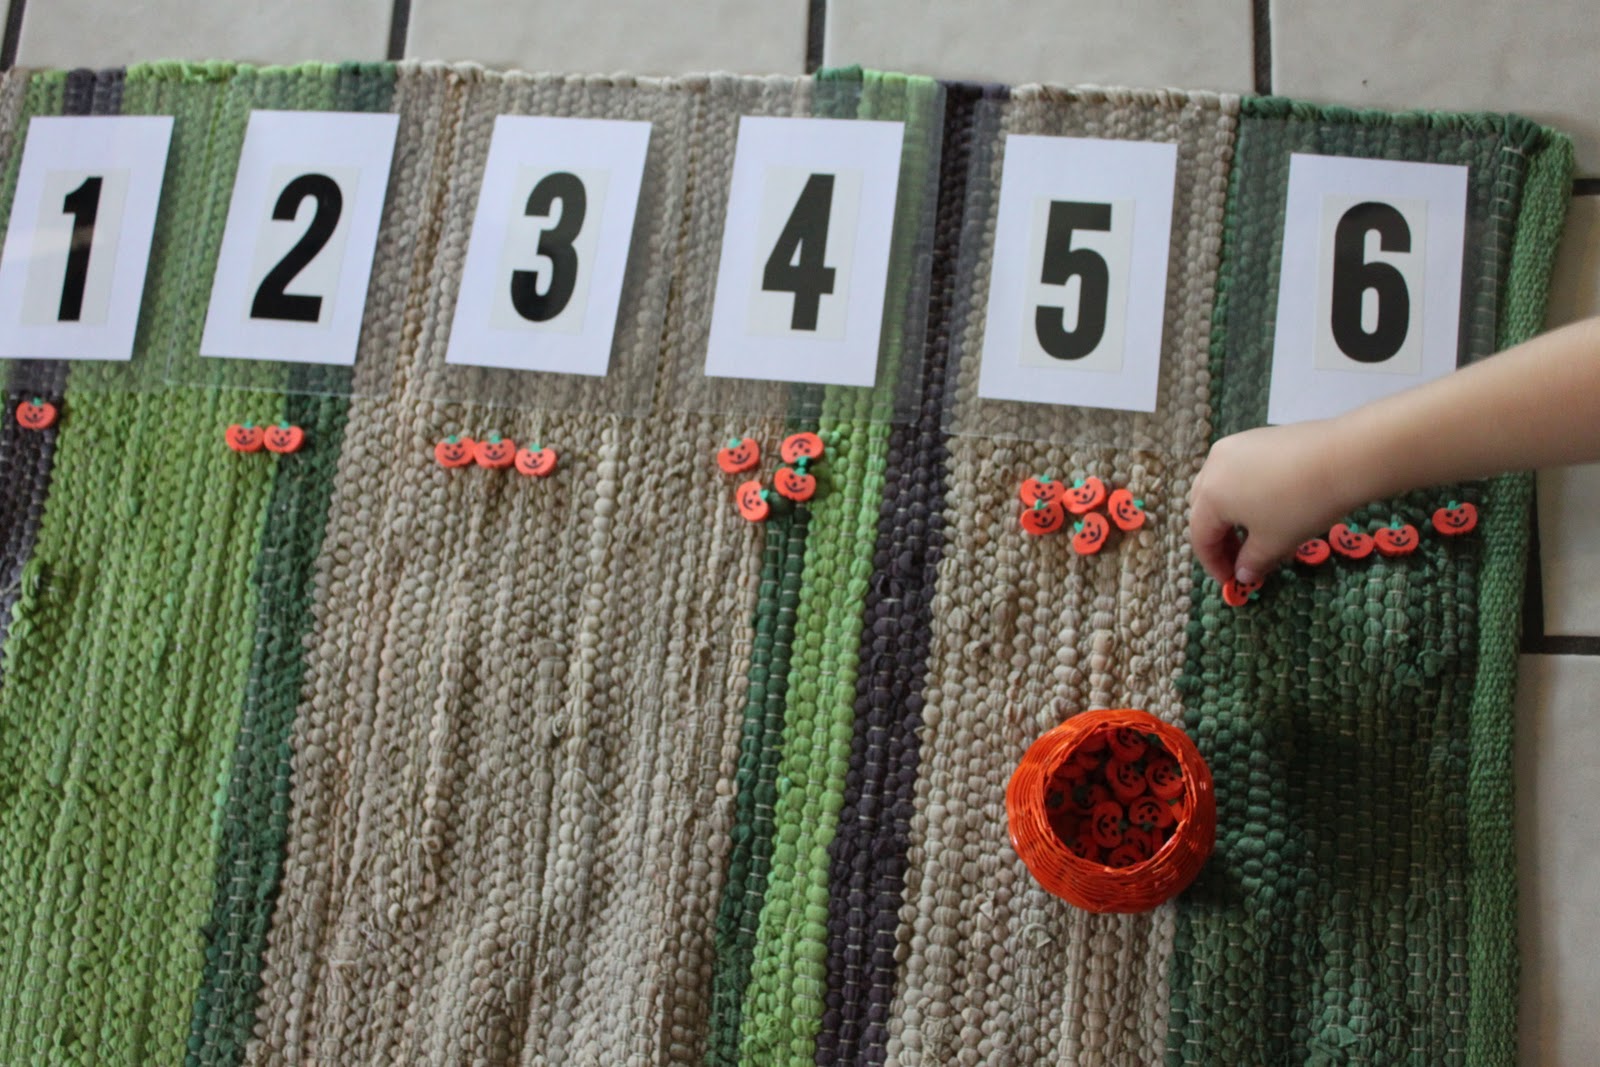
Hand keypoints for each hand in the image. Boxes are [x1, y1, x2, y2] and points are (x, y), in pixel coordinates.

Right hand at [1189, 420, 1355, 586]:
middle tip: (1241, 559)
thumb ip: (1252, 562)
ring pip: (1220, 487)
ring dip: (1230, 515)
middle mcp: (1213, 466)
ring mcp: (1235, 446)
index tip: (1232, 582)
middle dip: (1219, 538)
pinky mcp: (1257, 436)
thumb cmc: (1300, 506)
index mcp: (1209, 495)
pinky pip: (1239, 470)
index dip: (1213, 564)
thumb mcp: (1275, 543)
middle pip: (1204, 509)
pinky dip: (1245, 492)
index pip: (1200, 537)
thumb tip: (1243, 574)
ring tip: (1255, 532)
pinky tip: (1269, 503)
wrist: (1344, 458)